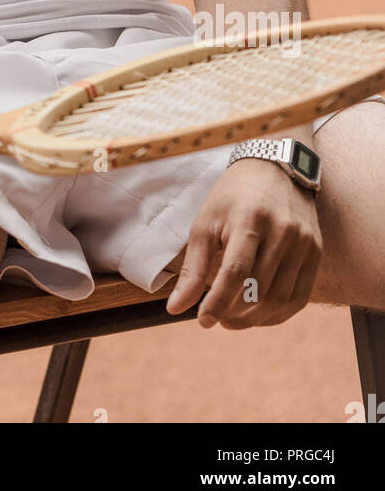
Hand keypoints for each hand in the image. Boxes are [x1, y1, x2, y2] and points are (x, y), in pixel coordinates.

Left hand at [165, 158, 321, 328]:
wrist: (274, 169)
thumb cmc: (232, 197)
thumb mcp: (206, 222)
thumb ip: (193, 267)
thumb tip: (175, 308)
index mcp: (249, 219)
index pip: (236, 272)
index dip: (218, 302)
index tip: (203, 321)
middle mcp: (282, 231)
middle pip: (259, 290)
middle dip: (234, 313)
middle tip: (217, 318)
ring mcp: (303, 242)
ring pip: (280, 299)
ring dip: (254, 319)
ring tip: (233, 319)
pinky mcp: (316, 252)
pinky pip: (299, 298)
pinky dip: (277, 314)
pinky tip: (258, 316)